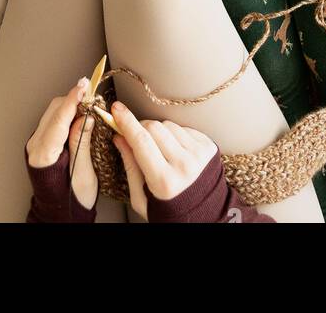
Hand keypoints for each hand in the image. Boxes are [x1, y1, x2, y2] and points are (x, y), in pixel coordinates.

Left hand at [25, 78, 97, 210]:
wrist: (60, 212)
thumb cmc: (72, 199)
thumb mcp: (83, 173)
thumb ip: (82, 143)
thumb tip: (86, 117)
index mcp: (43, 155)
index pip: (59, 120)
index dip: (72, 100)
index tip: (83, 86)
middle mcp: (35, 146)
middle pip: (54, 111)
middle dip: (73, 99)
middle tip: (91, 93)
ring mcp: (36, 143)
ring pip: (53, 112)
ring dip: (70, 104)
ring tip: (88, 102)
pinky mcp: (40, 141)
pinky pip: (53, 119)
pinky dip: (66, 112)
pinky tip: (79, 112)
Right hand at [110, 100, 218, 214]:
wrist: (204, 215)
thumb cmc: (169, 210)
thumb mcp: (142, 198)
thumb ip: (130, 166)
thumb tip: (119, 136)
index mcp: (164, 181)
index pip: (141, 141)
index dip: (126, 122)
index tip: (116, 109)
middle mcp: (184, 166)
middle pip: (154, 127)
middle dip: (140, 127)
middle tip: (137, 138)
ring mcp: (199, 155)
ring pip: (168, 124)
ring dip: (159, 132)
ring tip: (161, 152)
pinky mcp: (208, 147)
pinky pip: (184, 128)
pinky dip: (174, 135)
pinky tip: (176, 152)